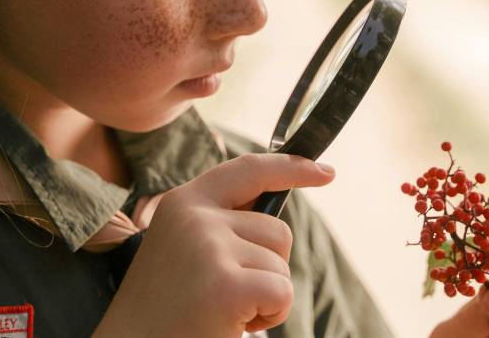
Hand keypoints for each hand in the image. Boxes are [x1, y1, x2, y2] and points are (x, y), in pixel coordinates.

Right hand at [94, 154, 335, 337]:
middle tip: (226, 292)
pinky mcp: (227, 285)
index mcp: (184, 202)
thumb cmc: (164, 308)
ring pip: (281, 264)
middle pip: (277, 229)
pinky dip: (271, 315)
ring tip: (223, 310)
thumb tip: (274, 214)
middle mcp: (196, 217)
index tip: (324, 172)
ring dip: (266, 294)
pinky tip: (234, 324)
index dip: (292, 168)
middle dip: (269, 266)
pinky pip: (282, 291)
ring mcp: (210, 248)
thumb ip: (220, 224)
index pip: (249, 170)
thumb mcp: (182, 248)